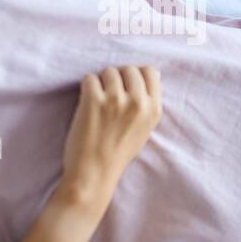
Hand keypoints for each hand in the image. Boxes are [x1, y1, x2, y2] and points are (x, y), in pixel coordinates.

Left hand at [56, 65, 162, 223]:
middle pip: (129, 69)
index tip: (126, 85)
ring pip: (108, 71)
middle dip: (118, 77)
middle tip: (109, 94)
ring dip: (101, 82)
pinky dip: (86, 87)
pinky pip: (90, 78)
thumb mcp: (145, 129)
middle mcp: (138, 103)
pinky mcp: (94, 101)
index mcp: (154, 110)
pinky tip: (87, 103)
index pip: (150, 72)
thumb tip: (150, 72)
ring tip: (98, 100)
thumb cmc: (118, 153)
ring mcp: (116, 100)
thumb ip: (148, 103)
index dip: (136, 75)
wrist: (94, 172)